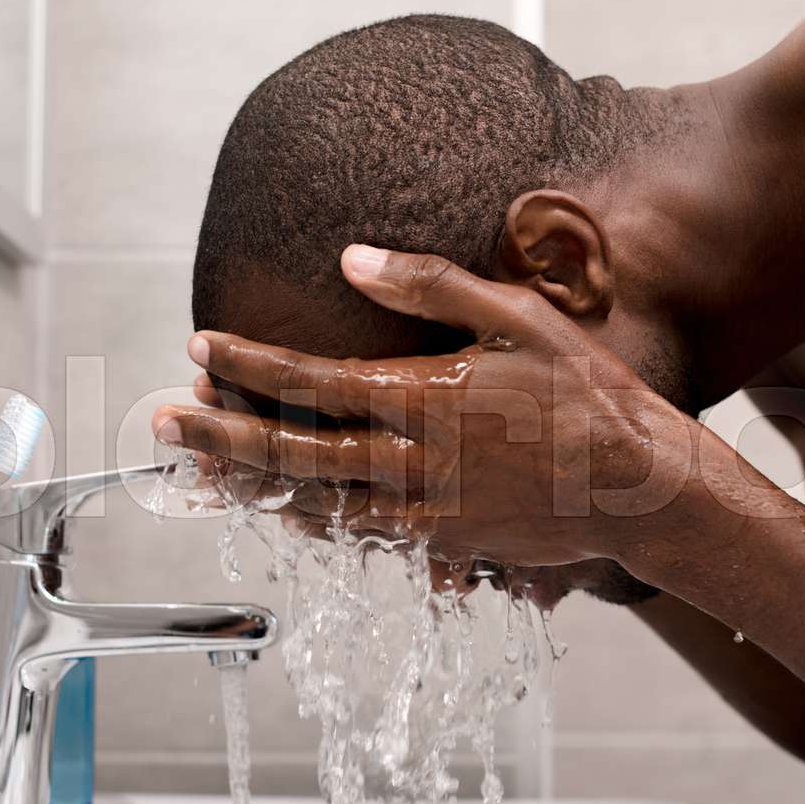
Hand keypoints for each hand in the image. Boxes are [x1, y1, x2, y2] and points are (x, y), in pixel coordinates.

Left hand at [152, 245, 708, 569]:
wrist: (642, 489)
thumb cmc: (586, 392)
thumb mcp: (518, 317)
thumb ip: (431, 287)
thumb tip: (354, 259)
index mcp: (421, 398)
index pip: (309, 382)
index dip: (246, 365)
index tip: (197, 347)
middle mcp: (410, 461)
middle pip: (292, 451)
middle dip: (220, 434)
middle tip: (162, 423)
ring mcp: (425, 511)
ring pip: (315, 503)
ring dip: (251, 485)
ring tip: (199, 473)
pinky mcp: (445, 544)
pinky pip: (362, 537)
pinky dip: (312, 525)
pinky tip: (280, 515)